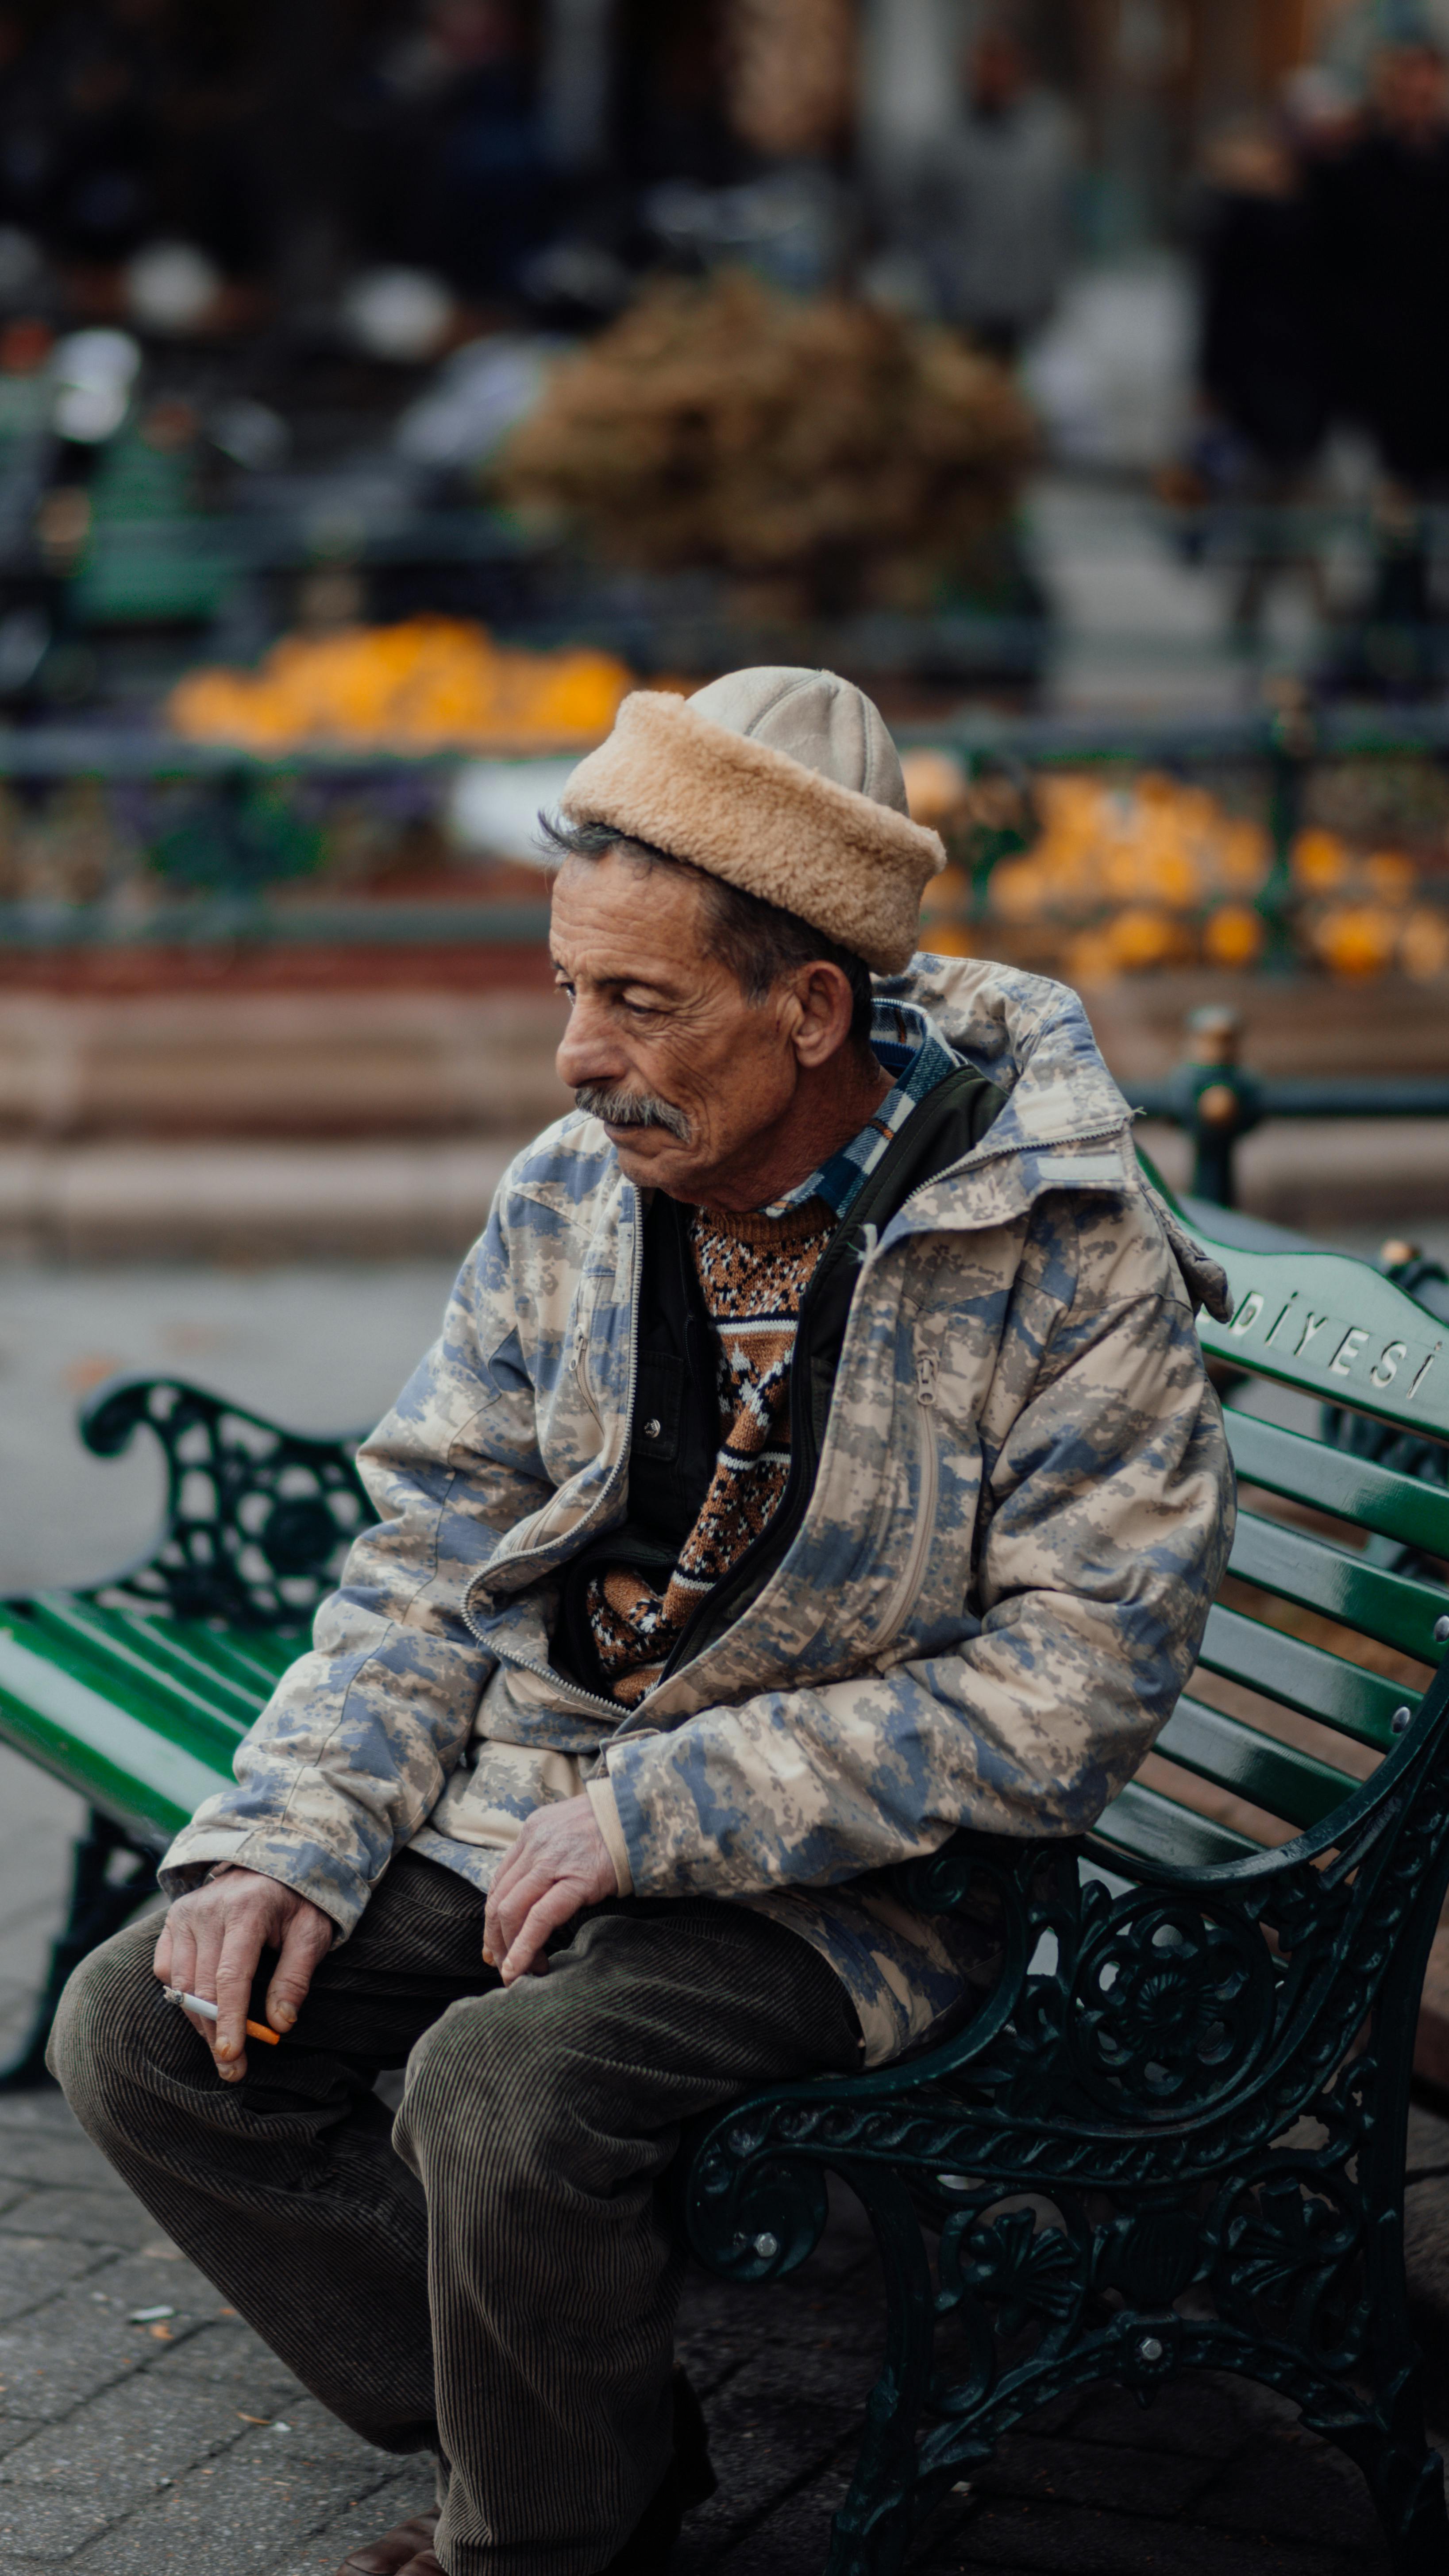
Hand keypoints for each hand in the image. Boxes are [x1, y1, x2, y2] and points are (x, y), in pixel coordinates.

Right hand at [153, 1868, 333, 2082]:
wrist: (274, 1860)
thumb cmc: (299, 1901)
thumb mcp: (312, 1933)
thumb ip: (296, 1977)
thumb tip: (279, 2025)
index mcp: (247, 1909)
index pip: (230, 1976)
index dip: (229, 2020)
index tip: (231, 2057)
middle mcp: (208, 1909)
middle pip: (202, 1986)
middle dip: (215, 2032)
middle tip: (232, 2069)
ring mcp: (185, 1912)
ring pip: (180, 1983)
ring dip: (199, 2020)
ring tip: (222, 2044)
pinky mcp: (173, 1918)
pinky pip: (165, 1969)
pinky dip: (182, 1995)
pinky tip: (204, 2006)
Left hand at [483, 1796, 617, 1984]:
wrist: (644, 1814)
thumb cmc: (615, 1826)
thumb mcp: (572, 1830)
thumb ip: (552, 1854)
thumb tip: (540, 1893)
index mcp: (533, 1831)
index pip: (499, 1882)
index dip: (494, 1917)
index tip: (495, 1943)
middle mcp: (535, 1844)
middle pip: (498, 1900)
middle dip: (496, 1939)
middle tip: (502, 1965)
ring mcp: (552, 1861)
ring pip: (511, 1911)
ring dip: (508, 1948)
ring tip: (517, 1973)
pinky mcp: (576, 1880)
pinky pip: (540, 1918)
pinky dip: (525, 1947)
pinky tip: (522, 1968)